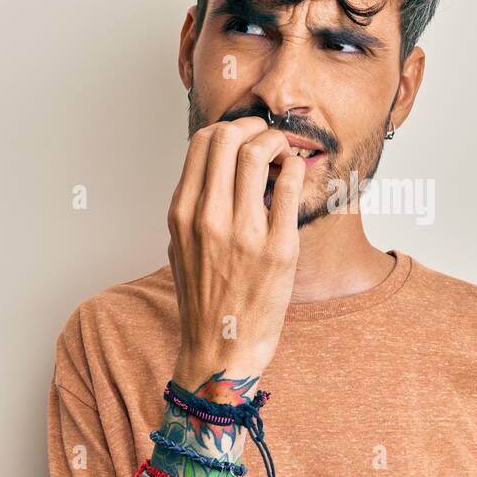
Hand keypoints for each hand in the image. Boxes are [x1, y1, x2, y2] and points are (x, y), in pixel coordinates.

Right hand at [166, 116, 305, 390]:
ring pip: (256, 154)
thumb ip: (193, 206)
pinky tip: (295, 175)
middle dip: (253, 126)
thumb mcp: (181, 247)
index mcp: (182, 214)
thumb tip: (214, 169)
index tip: (245, 136)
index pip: (201, 143)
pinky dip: (294, 168)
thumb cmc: (205, 300)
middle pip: (226, 137)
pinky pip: (289, 187)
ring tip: (283, 153)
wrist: (222, 350)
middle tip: (268, 137)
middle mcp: (208, 218)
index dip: (228, 127)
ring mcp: (243, 232)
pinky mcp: (278, 248)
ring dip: (275, 141)